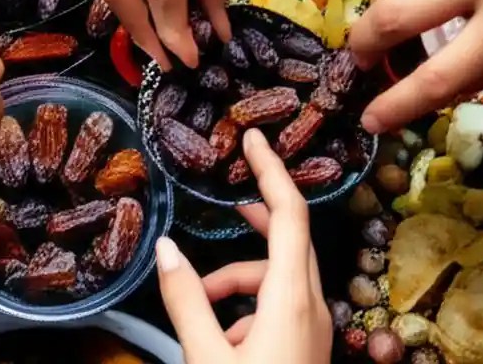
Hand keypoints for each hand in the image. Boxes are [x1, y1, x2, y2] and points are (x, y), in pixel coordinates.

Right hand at [155, 129, 331, 363]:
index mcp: (292, 299)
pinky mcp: (309, 349)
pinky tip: (219, 336)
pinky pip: (282, 309)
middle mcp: (313, 307)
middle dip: (253, 223)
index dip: (271, 171)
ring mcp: (316, 330)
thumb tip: (166, 248)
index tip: (252, 139)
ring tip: (198, 304)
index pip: (289, 214)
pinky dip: (249, 308)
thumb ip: (186, 300)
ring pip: (280, 280)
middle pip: (288, 243)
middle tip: (226, 202)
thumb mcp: (206, 356)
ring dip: (238, 280)